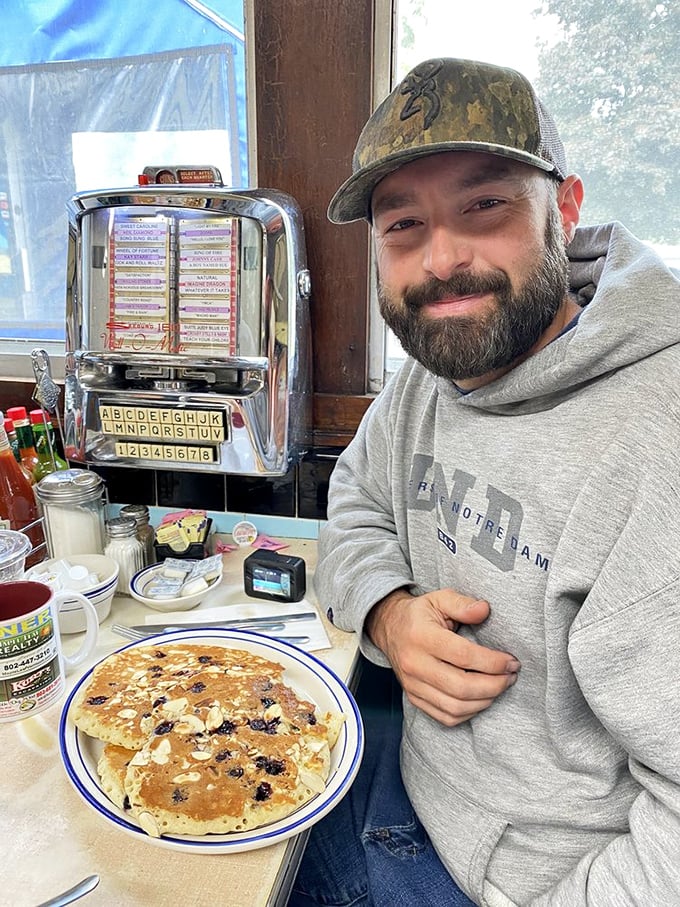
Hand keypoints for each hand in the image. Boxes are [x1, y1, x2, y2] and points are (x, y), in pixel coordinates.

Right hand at [366, 588, 519, 725]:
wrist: (389, 628)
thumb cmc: (419, 614)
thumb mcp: (439, 598)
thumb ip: (462, 603)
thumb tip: (484, 610)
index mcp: (421, 636)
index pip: (463, 656)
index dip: (493, 662)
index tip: (511, 661)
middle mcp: (414, 664)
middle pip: (461, 687)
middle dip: (494, 685)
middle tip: (510, 676)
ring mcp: (413, 685)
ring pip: (455, 707)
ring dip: (485, 701)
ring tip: (500, 686)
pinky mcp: (414, 698)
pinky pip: (446, 717)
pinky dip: (469, 713)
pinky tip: (481, 699)